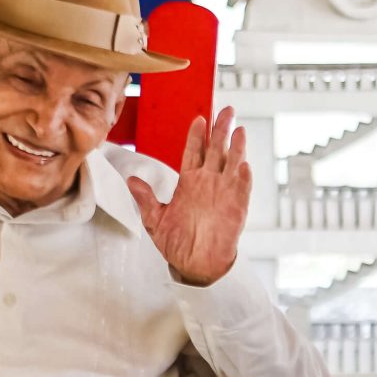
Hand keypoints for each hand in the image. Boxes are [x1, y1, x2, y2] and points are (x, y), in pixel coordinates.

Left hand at [126, 107, 250, 287]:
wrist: (193, 265)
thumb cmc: (176, 243)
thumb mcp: (155, 220)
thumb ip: (146, 199)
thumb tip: (132, 180)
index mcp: (189, 182)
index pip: (194, 151)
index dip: (197, 135)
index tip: (199, 119)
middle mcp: (208, 183)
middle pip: (216, 150)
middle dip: (220, 129)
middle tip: (226, 110)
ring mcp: (224, 194)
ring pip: (232, 164)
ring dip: (236, 147)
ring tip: (239, 130)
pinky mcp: (236, 208)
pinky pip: (241, 190)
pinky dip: (243, 178)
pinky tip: (244, 165)